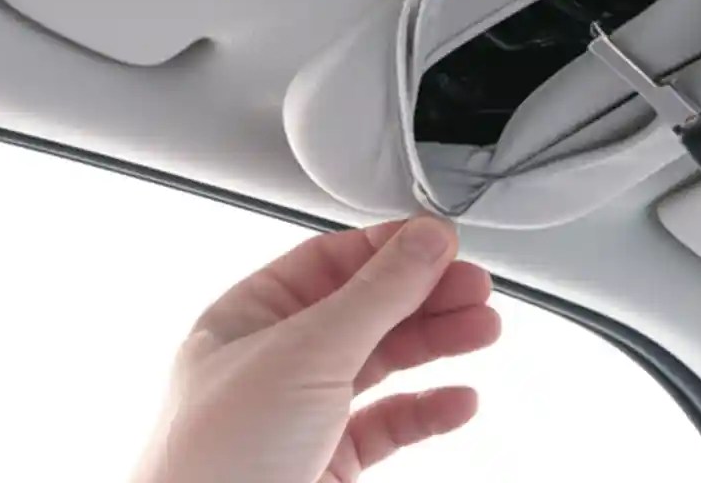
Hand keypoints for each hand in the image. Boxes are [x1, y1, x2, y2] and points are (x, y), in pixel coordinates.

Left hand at [131, 216, 501, 482]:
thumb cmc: (217, 460)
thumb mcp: (305, 353)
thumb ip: (376, 294)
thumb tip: (426, 241)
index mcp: (246, 320)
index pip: (328, 262)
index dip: (387, 249)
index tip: (441, 242)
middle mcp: (274, 364)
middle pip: (366, 309)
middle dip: (424, 295)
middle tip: (474, 287)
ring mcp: (303, 416)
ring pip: (384, 364)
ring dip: (437, 344)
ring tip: (483, 329)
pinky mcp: (331, 464)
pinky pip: (391, 425)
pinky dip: (430, 410)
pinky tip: (458, 399)